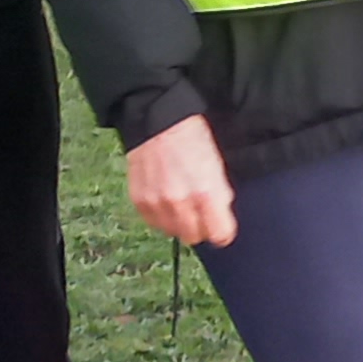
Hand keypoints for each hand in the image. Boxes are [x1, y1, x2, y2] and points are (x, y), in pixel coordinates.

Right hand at [124, 116, 236, 246]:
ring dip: (180, 222)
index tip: (221, 226)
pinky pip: (154, 224)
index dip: (222, 231)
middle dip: (200, 226)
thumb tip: (222, 222)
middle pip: (195, 238)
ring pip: (173, 232)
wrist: (160, 124)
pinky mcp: (140, 202)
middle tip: (200, 210)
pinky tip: (166, 198)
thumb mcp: (218, 167)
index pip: (220, 235)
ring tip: (181, 200)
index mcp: (206, 194)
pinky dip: (162, 216)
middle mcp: (180, 203)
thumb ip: (221, 197)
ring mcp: (157, 204)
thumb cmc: (193, 141)